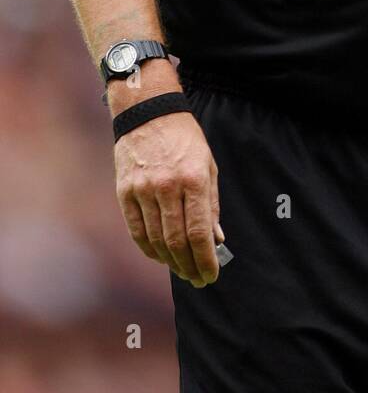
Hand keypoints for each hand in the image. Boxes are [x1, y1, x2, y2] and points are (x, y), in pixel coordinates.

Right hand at [114, 110, 222, 287]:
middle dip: (189, 266)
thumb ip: (211, 204)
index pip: (199, 232)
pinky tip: (159, 257)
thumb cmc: (185, 140)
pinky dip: (148, 248)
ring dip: (170, 261)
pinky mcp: (125, 191)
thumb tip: (216, 240)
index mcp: (194, 179)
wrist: (148, 112)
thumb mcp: (208, 165)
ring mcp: (143, 190)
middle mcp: (167, 186)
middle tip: (197, 279)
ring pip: (155, 240)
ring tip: (182, 270)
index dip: (206, 260)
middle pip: (177, 241)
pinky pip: (136, 230)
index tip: (211, 275)